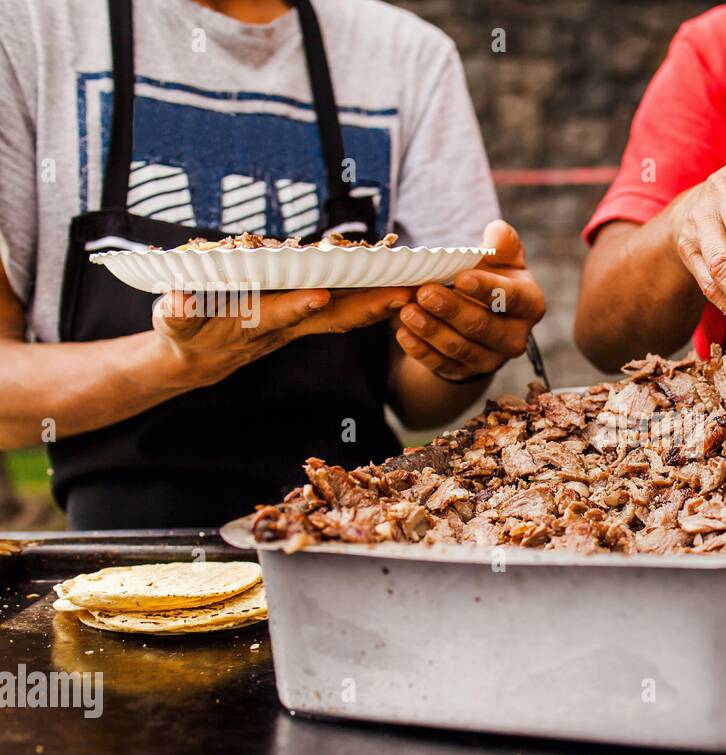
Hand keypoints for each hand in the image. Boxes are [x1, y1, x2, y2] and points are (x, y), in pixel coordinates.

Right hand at [152, 284, 411, 386]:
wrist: (199, 359)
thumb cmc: (182, 334)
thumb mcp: (173, 323)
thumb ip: (177, 312)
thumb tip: (176, 300)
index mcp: (251, 324)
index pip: (278, 315)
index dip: (296, 307)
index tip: (318, 295)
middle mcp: (284, 328)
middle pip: (330, 318)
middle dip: (365, 308)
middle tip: (402, 295)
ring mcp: (299, 326)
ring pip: (344, 315)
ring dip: (379, 304)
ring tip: (416, 289)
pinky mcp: (305, 320)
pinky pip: (344, 311)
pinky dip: (371, 301)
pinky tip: (399, 290)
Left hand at [395, 220, 544, 382]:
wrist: (480, 315)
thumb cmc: (493, 278)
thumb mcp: (501, 259)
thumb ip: (502, 243)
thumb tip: (496, 233)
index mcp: (529, 305)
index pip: (511, 299)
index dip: (487, 289)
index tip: (461, 277)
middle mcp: (515, 338)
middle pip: (482, 326)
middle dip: (452, 310)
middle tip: (424, 293)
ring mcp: (490, 360)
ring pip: (459, 347)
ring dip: (431, 330)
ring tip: (407, 311)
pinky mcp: (464, 372)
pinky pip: (441, 365)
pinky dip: (420, 351)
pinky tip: (403, 334)